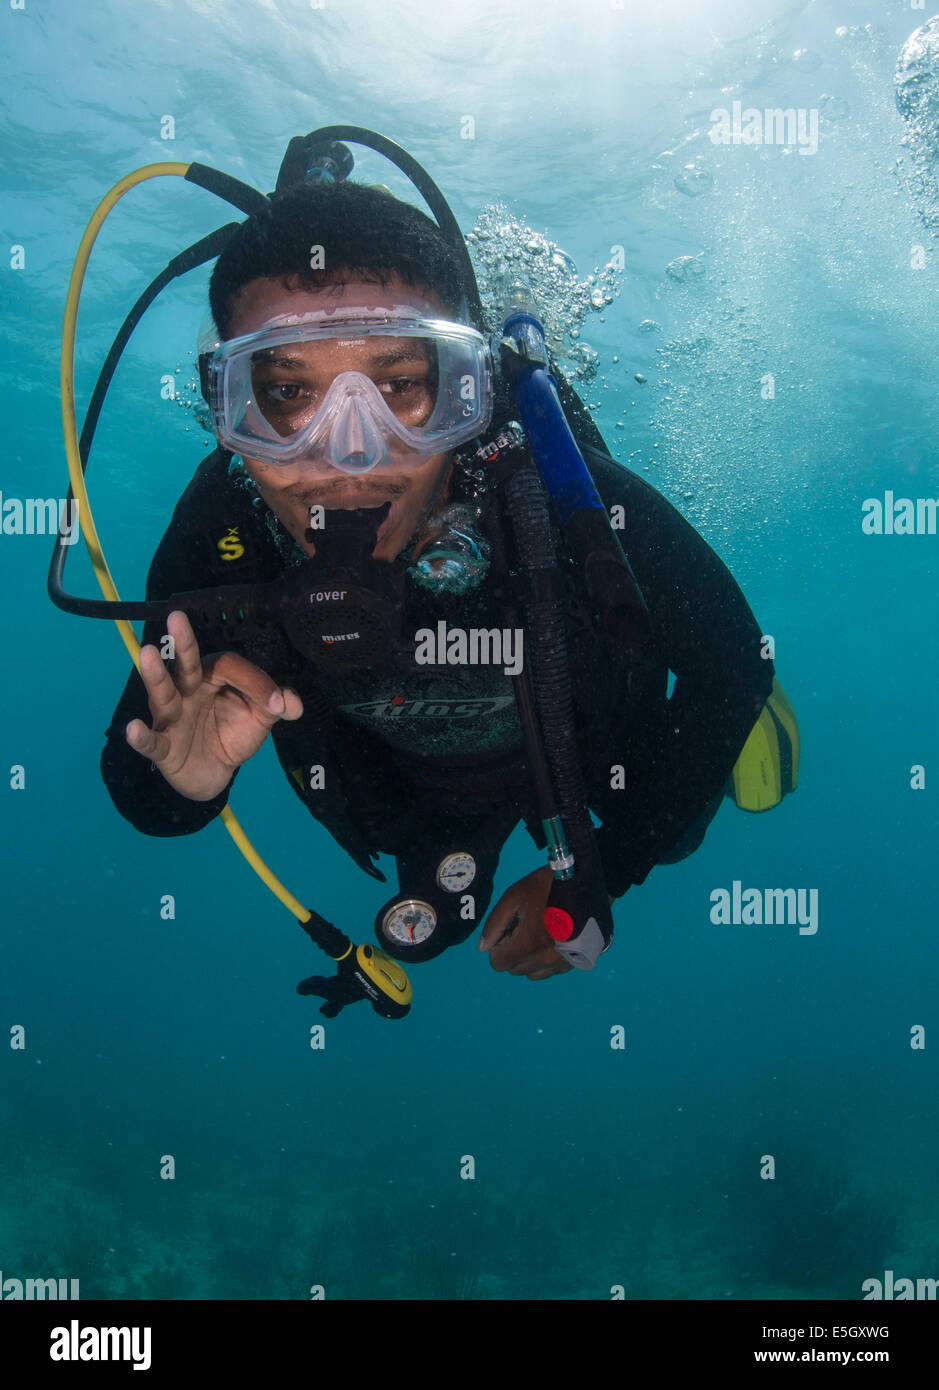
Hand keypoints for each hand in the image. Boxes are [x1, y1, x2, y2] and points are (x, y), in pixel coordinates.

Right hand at [125, 609, 303, 800]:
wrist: (215, 773)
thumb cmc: (232, 734)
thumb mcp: (259, 719)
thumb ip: (276, 706)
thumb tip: (292, 703)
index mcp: (211, 678)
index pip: (229, 667)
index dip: (254, 681)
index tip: (276, 703)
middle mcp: (188, 691)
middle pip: (185, 664)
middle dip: (183, 642)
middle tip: (177, 617)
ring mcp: (172, 718)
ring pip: (162, 694)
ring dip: (155, 675)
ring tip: (148, 653)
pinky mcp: (164, 748)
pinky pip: (152, 742)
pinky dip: (142, 737)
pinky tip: (133, 729)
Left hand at [478, 866, 572, 980]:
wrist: (587, 882)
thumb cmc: (548, 885)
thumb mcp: (514, 896)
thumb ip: (495, 924)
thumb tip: (483, 948)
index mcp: (530, 943)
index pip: (499, 963)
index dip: (498, 945)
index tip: (509, 929)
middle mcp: (547, 958)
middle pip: (514, 969)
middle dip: (512, 951)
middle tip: (524, 927)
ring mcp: (563, 962)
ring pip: (532, 973)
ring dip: (529, 958)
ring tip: (538, 932)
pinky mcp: (576, 961)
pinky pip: (551, 971)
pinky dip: (546, 959)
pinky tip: (552, 938)